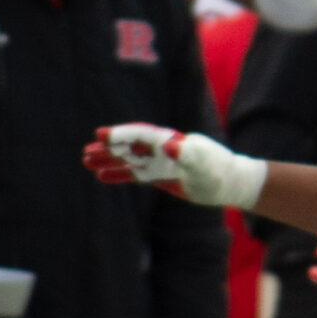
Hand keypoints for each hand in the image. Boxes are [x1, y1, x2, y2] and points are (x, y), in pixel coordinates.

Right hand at [85, 124, 267, 207]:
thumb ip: (186, 153)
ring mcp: (161, 162)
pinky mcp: (161, 175)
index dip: (121, 134)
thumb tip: (168, 144)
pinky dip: (120, 173)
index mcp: (171, 140)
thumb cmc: (218, 170)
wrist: (230, 182)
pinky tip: (102, 175)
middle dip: (109, 148)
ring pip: (129, 159)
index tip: (101, 134)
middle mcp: (162, 148)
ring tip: (86, 161)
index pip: (141, 135)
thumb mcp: (203, 162)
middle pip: (130, 145)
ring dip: (109, 160)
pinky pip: (135, 173)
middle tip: (86, 151)